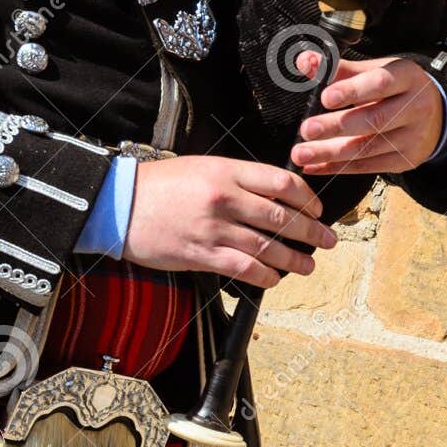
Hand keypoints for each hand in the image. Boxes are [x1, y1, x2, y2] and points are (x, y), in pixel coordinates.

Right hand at [121, 155, 336, 289]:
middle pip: (281, 216)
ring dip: (293, 259)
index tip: (316, 209)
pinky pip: (243, 267)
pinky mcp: (200, 255)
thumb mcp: (202, 168)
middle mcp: (225, 199)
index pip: (282, 183)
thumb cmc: (158, 186)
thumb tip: (270, 195)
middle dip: (310, 231)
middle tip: (326, 240)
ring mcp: (213, 229)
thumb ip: (236, 179)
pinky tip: (273, 278)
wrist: (120, 205)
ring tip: (307, 265)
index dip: (307, 199)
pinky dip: (264, 275)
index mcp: (227, 172)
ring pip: (267, 246)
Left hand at [289, 52, 444, 174]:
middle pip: (373, 119)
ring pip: (367, 148)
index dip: (353, 91)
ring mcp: (412, 137)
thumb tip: (304, 62)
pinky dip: (336, 167)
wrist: (433, 116)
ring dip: (329, 152)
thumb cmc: (394, 90)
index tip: (325, 97)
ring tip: (300, 153)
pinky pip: (366, 167)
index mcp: (407, 77)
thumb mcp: (374, 72)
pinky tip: (313, 166)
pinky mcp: (405, 160)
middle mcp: (415, 107)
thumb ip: (339, 70)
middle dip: (336, 126)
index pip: (380, 83)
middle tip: (306, 129)